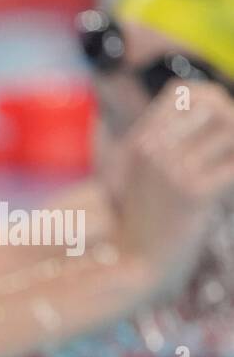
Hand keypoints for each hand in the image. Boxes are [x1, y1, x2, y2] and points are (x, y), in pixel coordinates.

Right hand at [101, 80, 233, 301]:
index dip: (212, 98)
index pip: (185, 91)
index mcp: (141, 140)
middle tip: (226, 154)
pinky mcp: (194, 193)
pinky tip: (225, 192)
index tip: (221, 121)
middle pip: (214, 105)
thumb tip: (213, 112)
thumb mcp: (139, 175)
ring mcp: (172, 170)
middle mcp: (154, 149)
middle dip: (231, 123)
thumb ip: (163, 144)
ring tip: (224, 171)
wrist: (133, 265)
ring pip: (231, 130)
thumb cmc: (141, 223)